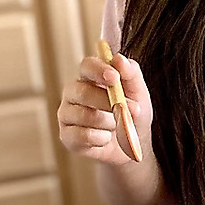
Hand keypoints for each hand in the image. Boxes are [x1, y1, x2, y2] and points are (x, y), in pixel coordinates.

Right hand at [58, 50, 152, 165]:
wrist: (133, 145)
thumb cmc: (133, 112)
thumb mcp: (139, 92)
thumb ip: (131, 73)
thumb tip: (119, 59)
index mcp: (90, 77)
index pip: (87, 66)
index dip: (99, 70)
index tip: (114, 77)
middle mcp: (73, 92)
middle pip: (82, 91)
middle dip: (107, 101)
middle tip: (131, 110)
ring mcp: (66, 114)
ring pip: (83, 115)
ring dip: (108, 122)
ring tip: (118, 126)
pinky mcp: (66, 136)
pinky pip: (81, 136)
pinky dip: (100, 138)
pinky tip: (106, 138)